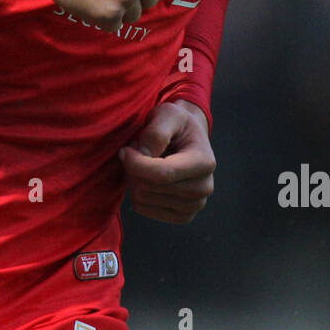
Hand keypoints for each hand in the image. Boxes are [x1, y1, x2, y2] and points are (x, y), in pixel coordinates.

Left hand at [119, 99, 215, 223]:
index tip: (124, 150)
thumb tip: (144, 154)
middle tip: (138, 152)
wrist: (186, 139)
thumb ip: (156, 131)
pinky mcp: (181, 216)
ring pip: (143, 200)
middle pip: (149, 188)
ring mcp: (194, 205)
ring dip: (135, 179)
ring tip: (144, 163)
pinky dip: (137, 192)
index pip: (162, 174)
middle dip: (134, 169)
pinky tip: (146, 178)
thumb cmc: (175, 124)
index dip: (135, 164)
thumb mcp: (167, 114)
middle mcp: (204, 188)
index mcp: (204, 162)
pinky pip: (143, 209)